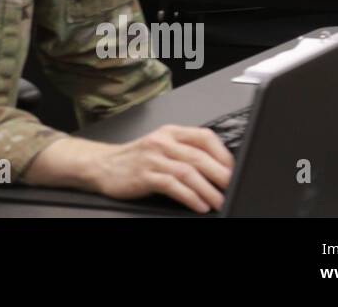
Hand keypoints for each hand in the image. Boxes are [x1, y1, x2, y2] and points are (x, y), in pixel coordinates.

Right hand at [85, 125, 233, 212]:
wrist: (102, 165)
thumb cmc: (136, 159)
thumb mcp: (161, 147)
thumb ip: (185, 152)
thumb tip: (218, 168)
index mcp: (170, 132)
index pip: (204, 137)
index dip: (223, 154)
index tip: (234, 169)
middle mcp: (162, 142)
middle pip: (199, 156)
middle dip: (220, 174)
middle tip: (232, 187)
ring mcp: (152, 158)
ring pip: (187, 172)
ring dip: (207, 190)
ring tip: (218, 201)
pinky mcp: (144, 175)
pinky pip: (172, 185)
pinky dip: (189, 197)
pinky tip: (198, 205)